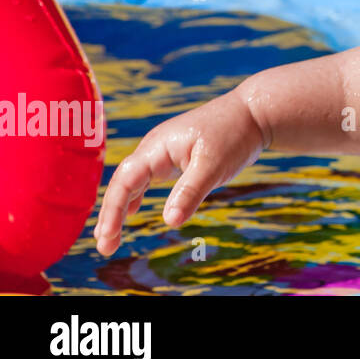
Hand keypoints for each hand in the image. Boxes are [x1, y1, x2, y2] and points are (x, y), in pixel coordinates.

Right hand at [93, 89, 266, 255]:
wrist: (254, 111)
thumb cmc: (235, 134)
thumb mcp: (214, 165)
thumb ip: (191, 192)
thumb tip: (169, 221)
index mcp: (158, 146)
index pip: (125, 181)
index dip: (113, 210)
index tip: (106, 237)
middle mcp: (155, 147)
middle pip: (123, 182)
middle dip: (111, 214)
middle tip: (105, 247)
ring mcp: (164, 150)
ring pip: (134, 180)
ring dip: (121, 207)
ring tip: (111, 237)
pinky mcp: (176, 155)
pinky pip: (149, 177)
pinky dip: (138, 195)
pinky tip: (134, 210)